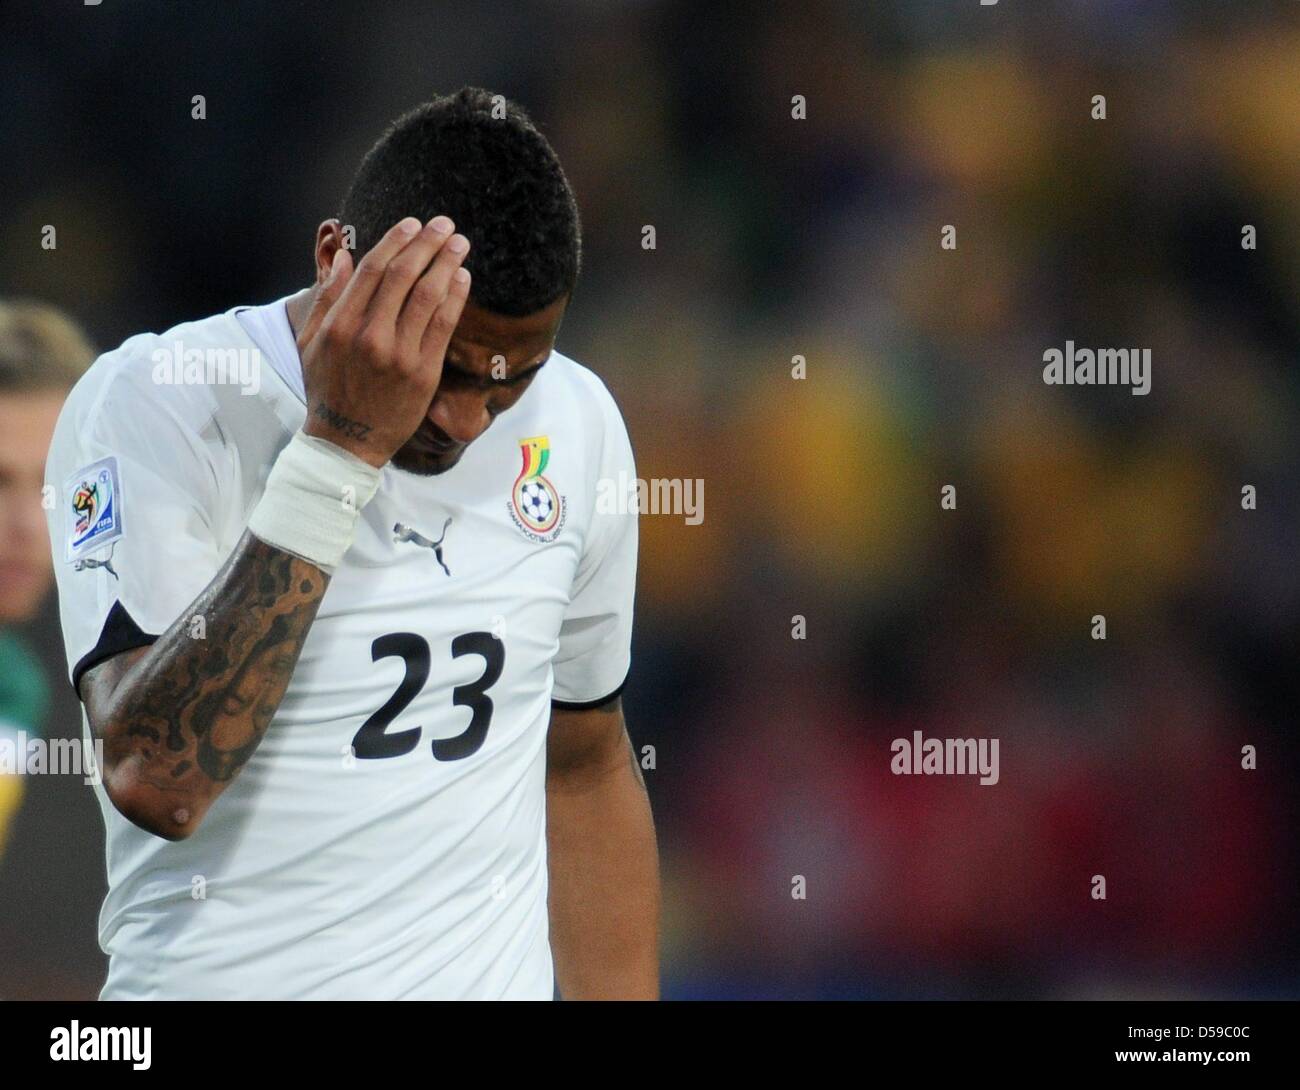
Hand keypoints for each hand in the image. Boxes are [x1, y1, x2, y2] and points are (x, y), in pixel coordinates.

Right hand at [297, 215, 470, 466]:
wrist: (347, 442)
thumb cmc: (328, 389)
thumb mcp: (311, 343)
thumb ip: (327, 298)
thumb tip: (342, 257)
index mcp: (340, 324)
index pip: (372, 270)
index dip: (396, 242)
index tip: (412, 224)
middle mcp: (369, 336)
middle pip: (403, 276)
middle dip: (427, 244)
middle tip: (445, 225)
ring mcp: (399, 355)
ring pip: (427, 296)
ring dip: (446, 264)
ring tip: (459, 244)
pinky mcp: (423, 373)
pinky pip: (443, 326)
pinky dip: (455, 297)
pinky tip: (463, 278)